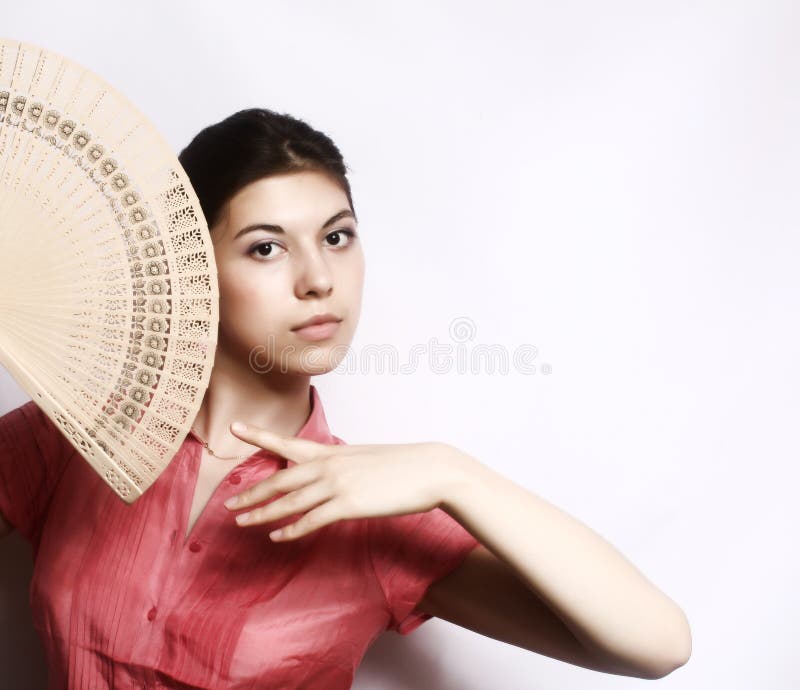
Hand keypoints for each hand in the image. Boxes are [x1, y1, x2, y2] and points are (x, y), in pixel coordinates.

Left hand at [223, 422, 470, 540]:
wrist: (429, 470)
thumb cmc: (401, 466)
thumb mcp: (364, 458)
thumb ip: (341, 466)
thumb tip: (328, 477)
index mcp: (332, 452)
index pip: (287, 443)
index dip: (259, 436)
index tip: (235, 427)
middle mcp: (329, 465)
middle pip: (280, 480)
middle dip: (252, 494)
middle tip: (229, 505)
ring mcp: (337, 485)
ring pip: (290, 501)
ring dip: (263, 514)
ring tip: (242, 523)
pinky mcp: (348, 504)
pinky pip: (312, 520)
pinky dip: (292, 529)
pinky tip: (277, 536)